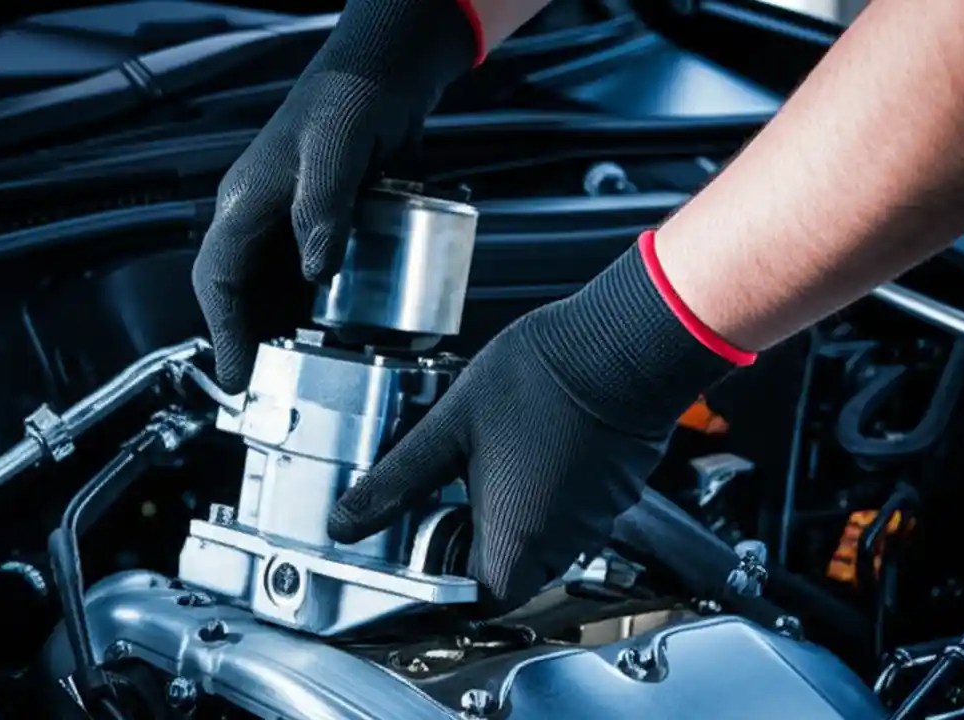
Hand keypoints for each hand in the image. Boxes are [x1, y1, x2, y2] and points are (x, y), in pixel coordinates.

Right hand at [192, 0, 477, 392]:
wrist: (385, 73)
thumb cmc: (350, 96)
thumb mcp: (335, 150)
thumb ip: (323, 208)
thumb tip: (315, 268)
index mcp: (245, 201)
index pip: (217, 278)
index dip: (224, 332)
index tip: (237, 374)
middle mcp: (258, 216)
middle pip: (239, 293)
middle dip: (251, 340)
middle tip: (272, 383)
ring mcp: (287, 222)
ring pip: (270, 289)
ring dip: (282, 328)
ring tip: (302, 368)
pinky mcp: (318, 224)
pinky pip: (304, 276)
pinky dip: (313, 306)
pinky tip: (334, 329)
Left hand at [327, 245, 737, 611]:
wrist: (617, 343)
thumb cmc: (540, 380)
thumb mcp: (446, 429)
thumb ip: (394, 483)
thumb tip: (346, 522)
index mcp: (516, 542)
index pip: (474, 603)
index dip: (442, 587)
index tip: (418, 557)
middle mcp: (560, 544)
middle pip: (505, 576)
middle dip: (468, 546)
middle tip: (440, 501)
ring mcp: (592, 520)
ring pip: (536, 543)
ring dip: (503, 518)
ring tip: (478, 467)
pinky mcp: (609, 493)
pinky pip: (565, 514)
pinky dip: (537, 495)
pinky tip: (518, 451)